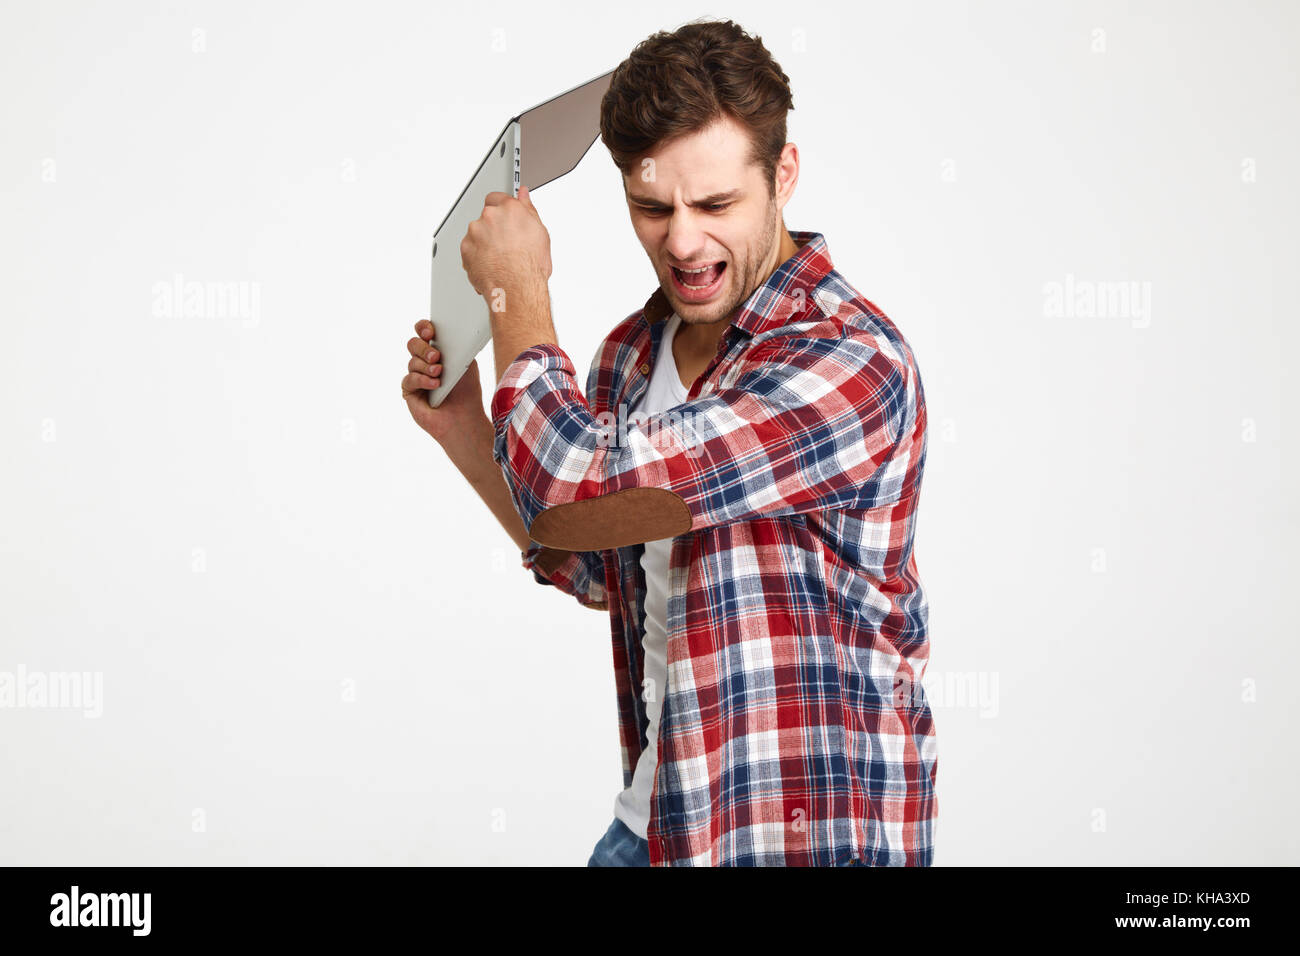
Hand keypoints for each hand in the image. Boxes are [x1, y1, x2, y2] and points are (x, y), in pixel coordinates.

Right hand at [402, 319, 487, 445]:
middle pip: (413, 344)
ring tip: (439, 374)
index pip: (423, 331)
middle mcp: (424, 361)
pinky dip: (423, 381)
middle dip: (424, 348)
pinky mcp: (409, 391)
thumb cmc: (466, 391)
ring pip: (412, 362)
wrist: (464, 417)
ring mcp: (415, 376)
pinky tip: (435, 385)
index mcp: (437, 350)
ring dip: (427, 367)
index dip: (423, 327)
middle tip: (437, 356)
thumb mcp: (466, 363)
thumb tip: (450, 332)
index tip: (430, 331)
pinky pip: (410, 379)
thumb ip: (457, 346)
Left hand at [460, 184, 551, 298]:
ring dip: (485, 241)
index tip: (505, 217)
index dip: (501, 209)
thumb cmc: (530, 266)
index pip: (497, 197)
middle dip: (494, 227)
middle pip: (487, 216)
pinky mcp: (465, 248)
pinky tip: (491, 263)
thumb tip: (524, 195)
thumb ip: (528, 209)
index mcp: (509, 209)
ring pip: (477, 232)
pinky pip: (469, 248)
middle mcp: (490, 216)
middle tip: (507, 244)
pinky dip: (477, 255)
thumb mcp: (539, 232)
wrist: (517, 288)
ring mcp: (475, 232)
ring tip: (500, 258)